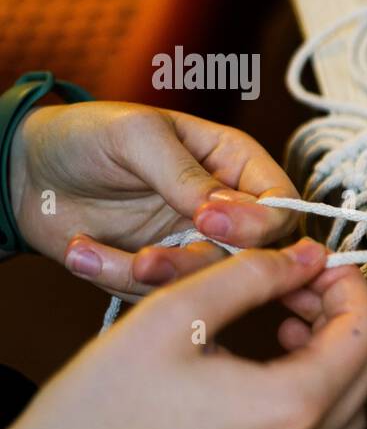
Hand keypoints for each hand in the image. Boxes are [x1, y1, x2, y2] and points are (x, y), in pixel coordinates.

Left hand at [7, 102, 298, 297]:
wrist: (22, 171)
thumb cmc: (86, 135)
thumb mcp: (137, 136)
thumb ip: (185, 174)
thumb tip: (224, 213)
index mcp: (235, 164)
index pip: (280, 205)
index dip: (259, 223)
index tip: (207, 221)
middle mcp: (225, 209)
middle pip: (251, 255)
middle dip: (198, 263)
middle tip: (149, 259)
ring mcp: (191, 243)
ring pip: (204, 282)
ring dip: (152, 276)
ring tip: (94, 252)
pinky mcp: (158, 271)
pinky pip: (156, 293)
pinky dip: (113, 277)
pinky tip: (79, 249)